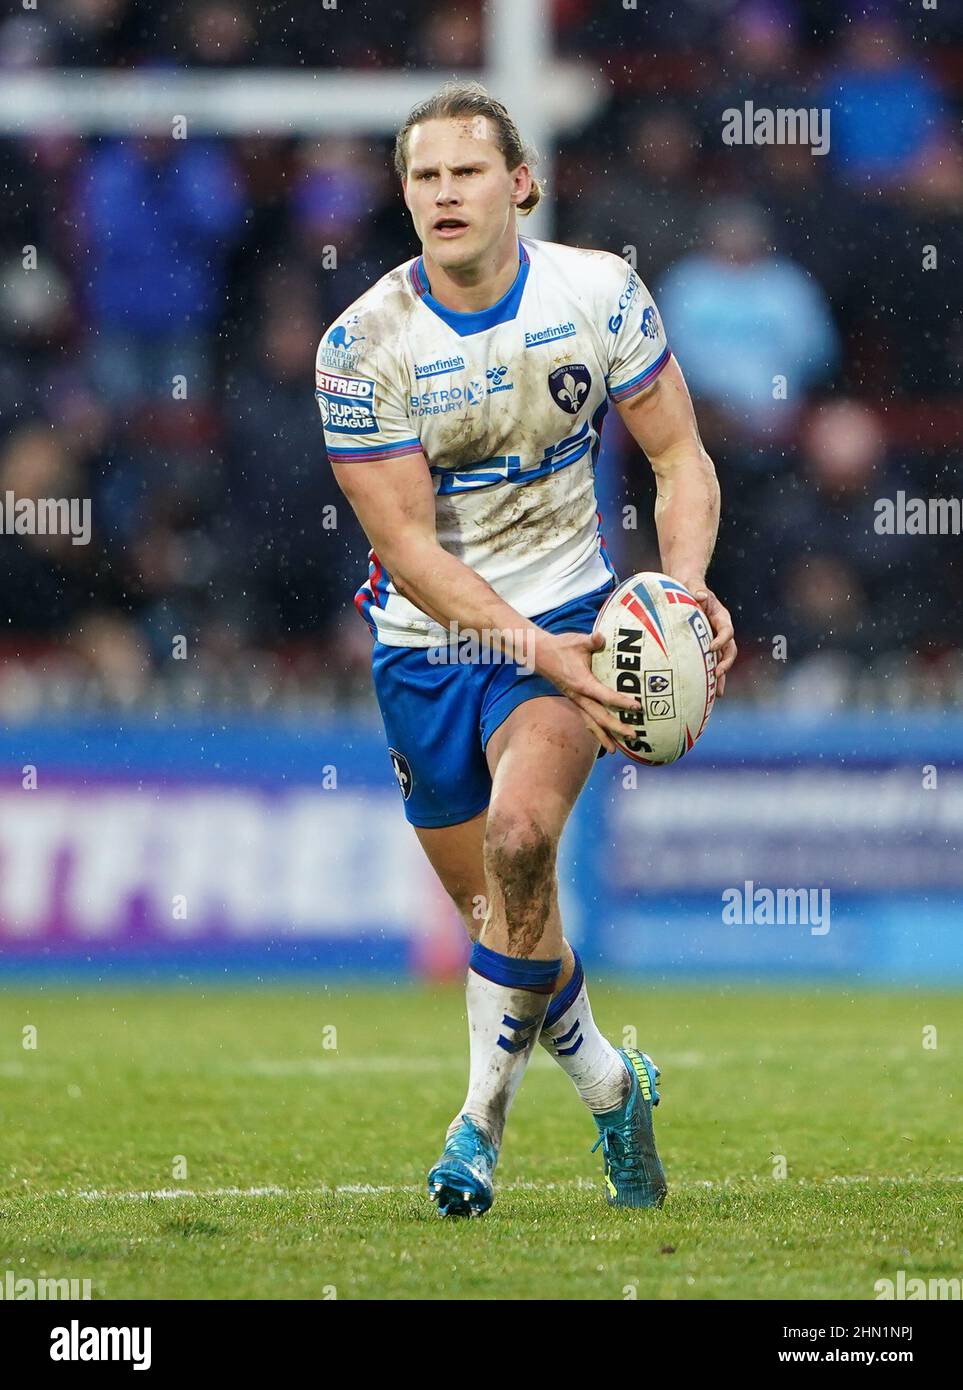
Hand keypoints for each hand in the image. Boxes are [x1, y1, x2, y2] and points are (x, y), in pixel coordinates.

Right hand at [533, 629, 640, 753]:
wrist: (540, 654)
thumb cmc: (561, 647)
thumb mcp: (577, 641)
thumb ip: (592, 640)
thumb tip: (600, 636)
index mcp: (582, 683)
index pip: (605, 696)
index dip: (621, 702)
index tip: (637, 706)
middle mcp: (579, 696)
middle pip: (599, 717)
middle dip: (616, 728)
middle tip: (634, 735)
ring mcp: (576, 701)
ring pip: (591, 723)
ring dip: (604, 736)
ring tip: (616, 750)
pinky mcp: (575, 701)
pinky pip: (587, 719)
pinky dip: (596, 730)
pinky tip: (604, 738)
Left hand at [687, 583, 736, 696]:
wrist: (687, 589)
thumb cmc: (690, 587)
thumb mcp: (694, 586)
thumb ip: (697, 590)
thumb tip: (699, 594)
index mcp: (721, 617)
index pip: (727, 630)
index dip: (722, 639)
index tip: (712, 648)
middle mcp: (720, 631)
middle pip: (729, 649)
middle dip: (725, 663)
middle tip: (717, 673)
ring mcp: (714, 640)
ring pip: (722, 660)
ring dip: (721, 676)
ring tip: (718, 693)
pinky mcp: (705, 647)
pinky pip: (710, 663)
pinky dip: (710, 677)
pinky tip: (707, 692)